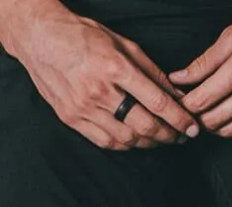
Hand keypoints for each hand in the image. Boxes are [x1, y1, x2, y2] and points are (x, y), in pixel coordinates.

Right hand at [9, 12, 201, 149]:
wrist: (39, 38)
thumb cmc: (82, 35)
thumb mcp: (122, 43)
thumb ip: (151, 71)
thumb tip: (177, 93)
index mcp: (114, 67)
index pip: (156, 102)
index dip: (179, 119)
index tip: (192, 127)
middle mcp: (99, 91)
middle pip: (144, 125)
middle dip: (169, 135)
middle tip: (182, 136)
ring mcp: (83, 108)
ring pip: (126, 138)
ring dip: (149, 143)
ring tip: (162, 139)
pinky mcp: (71, 119)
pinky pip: (105, 142)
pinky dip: (126, 145)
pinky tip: (137, 140)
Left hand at [170, 0, 231, 137]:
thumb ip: (205, 60)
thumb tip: (180, 78)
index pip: (202, 100)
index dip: (184, 103)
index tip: (179, 97)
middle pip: (212, 121)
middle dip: (196, 117)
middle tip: (190, 106)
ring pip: (229, 131)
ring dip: (213, 125)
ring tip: (207, 111)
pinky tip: (228, 114)